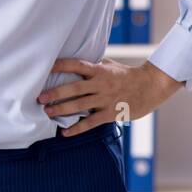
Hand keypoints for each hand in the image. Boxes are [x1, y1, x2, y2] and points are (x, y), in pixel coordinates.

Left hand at [37, 58, 183, 136]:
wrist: (152, 86)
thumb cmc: (127, 75)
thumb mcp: (110, 65)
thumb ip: (93, 64)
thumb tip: (75, 58)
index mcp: (99, 70)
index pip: (77, 65)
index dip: (61, 65)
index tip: (45, 67)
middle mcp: (101, 84)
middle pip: (74, 88)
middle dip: (56, 93)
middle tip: (40, 98)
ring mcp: (106, 99)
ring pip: (80, 105)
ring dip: (62, 110)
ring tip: (47, 113)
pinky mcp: (111, 113)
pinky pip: (91, 122)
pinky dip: (77, 129)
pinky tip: (65, 133)